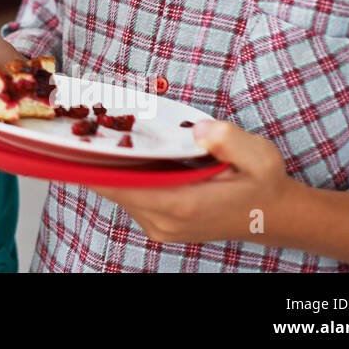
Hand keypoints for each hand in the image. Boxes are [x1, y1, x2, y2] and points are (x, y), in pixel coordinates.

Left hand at [89, 120, 298, 244]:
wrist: (274, 216)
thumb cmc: (263, 184)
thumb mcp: (259, 156)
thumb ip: (228, 140)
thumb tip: (199, 129)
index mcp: (181, 205)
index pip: (119, 187)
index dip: (93, 163)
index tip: (74, 139)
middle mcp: (163, 221)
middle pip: (111, 188)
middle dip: (96, 158)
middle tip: (82, 123)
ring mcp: (159, 225)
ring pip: (117, 192)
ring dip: (109, 165)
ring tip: (101, 131)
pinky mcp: (159, 223)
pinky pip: (129, 195)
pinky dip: (123, 173)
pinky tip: (125, 149)